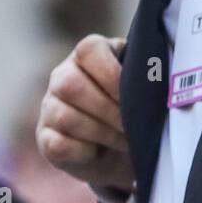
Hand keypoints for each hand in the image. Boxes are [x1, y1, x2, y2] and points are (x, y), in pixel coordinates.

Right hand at [36, 34, 133, 192]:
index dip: (111, 74)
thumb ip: (144, 74)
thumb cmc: (133, 108)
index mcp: (87, 54)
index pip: (89, 50)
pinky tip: (98, 152)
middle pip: (71, 84)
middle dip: (108, 110)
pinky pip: (57, 144)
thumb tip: (155, 76)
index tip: (134, 96)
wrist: (119, 149)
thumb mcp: (140, 85)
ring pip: (64, 115)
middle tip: (131, 126)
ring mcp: (50, 106)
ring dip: (100, 132)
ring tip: (123, 141)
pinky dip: (82, 151)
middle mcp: (62, 75)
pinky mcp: (46, 137)